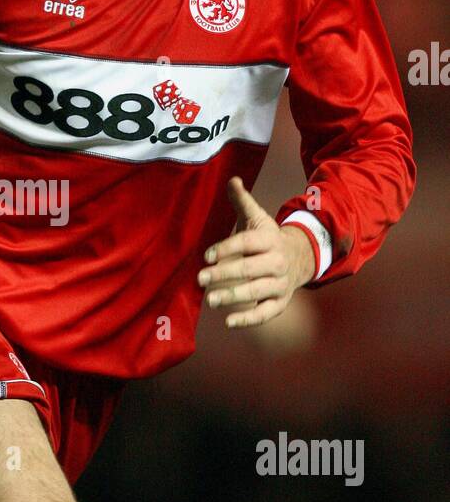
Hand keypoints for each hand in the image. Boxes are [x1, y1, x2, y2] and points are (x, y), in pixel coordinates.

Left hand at [197, 176, 315, 329]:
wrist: (300, 257)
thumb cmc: (267, 237)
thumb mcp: (257, 217)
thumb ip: (242, 200)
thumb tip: (232, 179)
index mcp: (269, 238)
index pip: (247, 242)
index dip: (227, 248)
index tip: (207, 256)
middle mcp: (277, 261)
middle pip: (250, 268)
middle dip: (225, 274)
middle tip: (201, 279)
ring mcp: (280, 283)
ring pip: (257, 291)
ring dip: (234, 296)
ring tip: (211, 300)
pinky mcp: (280, 301)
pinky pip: (266, 312)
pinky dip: (249, 319)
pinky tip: (229, 322)